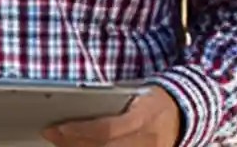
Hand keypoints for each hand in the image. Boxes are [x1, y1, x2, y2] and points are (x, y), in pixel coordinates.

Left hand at [42, 86, 180, 146]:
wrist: (185, 111)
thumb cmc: (154, 98)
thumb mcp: (136, 94)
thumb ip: (112, 101)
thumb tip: (78, 101)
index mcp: (142, 118)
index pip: (106, 130)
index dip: (79, 131)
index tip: (57, 127)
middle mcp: (145, 140)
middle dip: (73, 144)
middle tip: (51, 134)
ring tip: (61, 142)